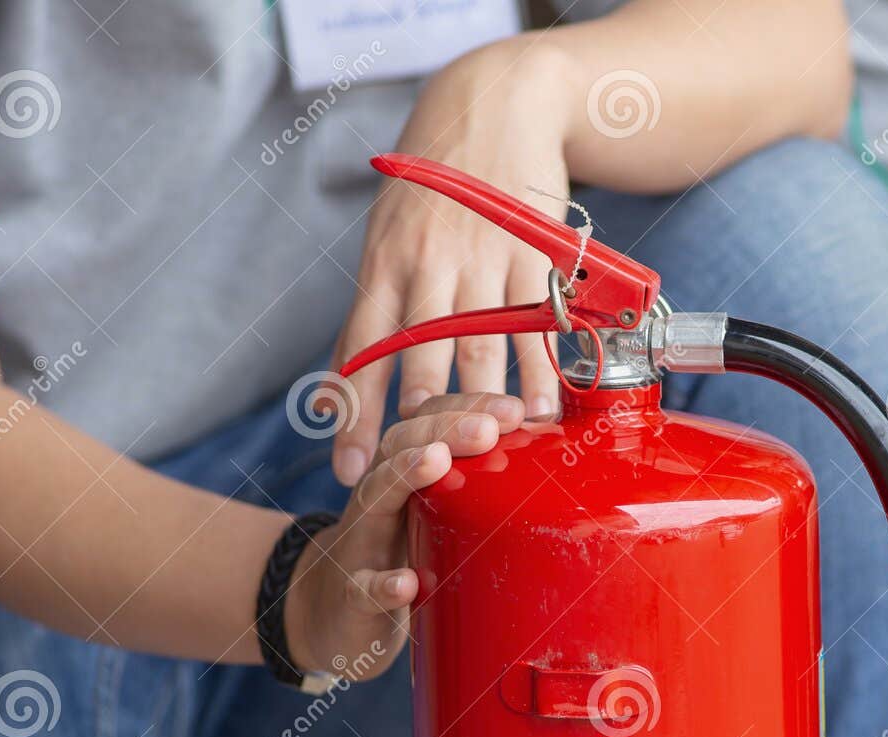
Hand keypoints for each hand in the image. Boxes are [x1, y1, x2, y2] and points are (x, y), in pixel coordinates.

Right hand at [284, 394, 524, 677]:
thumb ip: (474, 485)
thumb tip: (544, 463)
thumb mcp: (436, 512)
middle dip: (443, 429)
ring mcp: (361, 544)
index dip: (468, 408)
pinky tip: (406, 583)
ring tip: (435, 461)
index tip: (515, 409)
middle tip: (486, 428)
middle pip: (400, 444)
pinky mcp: (351, 596)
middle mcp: (378, 496)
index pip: (430, 423)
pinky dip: (383, 585)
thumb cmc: (401, 554)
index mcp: (403, 471)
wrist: (330, 614)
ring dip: (404, 476)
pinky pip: (363, 588)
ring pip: (375, 498)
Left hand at [330, 40, 575, 484]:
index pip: (361, 352)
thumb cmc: (434, 190)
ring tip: (494, 452)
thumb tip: (342, 390)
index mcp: (384, 265)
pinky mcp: (532, 256)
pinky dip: (542, 373)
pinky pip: (537, 327)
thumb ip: (376, 313)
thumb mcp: (387, 238)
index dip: (354, 415)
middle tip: (430, 473)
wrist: (491, 111)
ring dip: (489, 406)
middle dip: (424, 420)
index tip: (350, 470)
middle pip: (425, 359)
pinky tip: (545, 412)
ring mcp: (484, 260)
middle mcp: (429, 265)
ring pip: (485, 348)